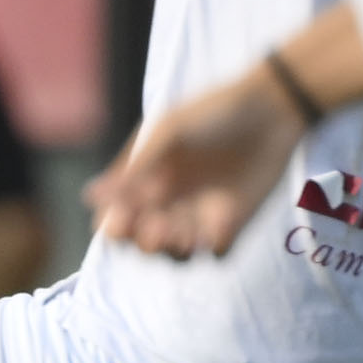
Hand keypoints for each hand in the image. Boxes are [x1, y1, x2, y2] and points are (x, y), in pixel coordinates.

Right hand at [84, 59, 309, 258]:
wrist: (272, 109)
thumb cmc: (214, 112)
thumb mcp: (168, 133)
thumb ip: (134, 169)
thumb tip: (90, 197)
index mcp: (145, 178)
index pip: (117, 216)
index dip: (115, 227)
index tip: (123, 220)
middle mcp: (168, 200)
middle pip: (142, 241)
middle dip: (144, 242)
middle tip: (159, 227)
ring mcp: (200, 213)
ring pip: (176, 253)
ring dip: (173, 250)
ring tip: (184, 234)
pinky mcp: (233, 222)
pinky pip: (216, 253)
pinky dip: (210, 251)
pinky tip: (214, 234)